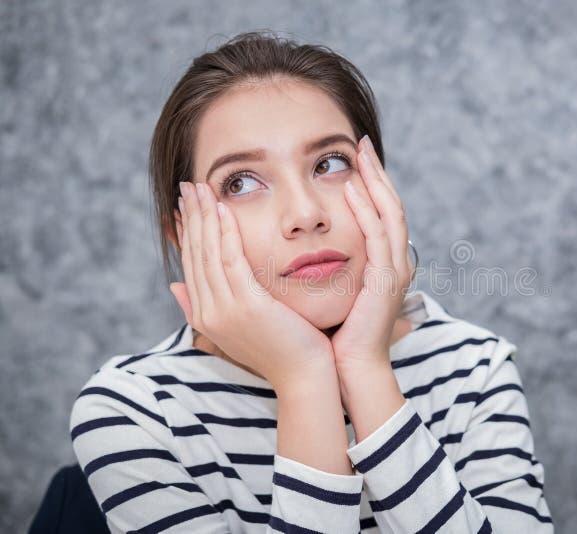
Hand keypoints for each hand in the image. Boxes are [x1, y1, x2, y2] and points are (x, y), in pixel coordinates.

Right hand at [169, 180, 335, 395]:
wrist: (306, 377)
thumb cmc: (283, 349)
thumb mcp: (239, 327)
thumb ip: (210, 305)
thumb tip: (176, 287)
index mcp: (204, 317)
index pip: (190, 265)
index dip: (187, 232)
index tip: (187, 206)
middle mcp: (207, 313)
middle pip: (194, 254)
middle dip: (190, 217)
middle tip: (188, 185)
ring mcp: (224, 311)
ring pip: (207, 252)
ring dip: (203, 216)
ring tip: (200, 187)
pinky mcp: (246, 306)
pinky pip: (230, 259)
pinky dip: (225, 232)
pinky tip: (223, 209)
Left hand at [330, 135, 414, 377]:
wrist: (347, 369)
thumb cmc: (335, 334)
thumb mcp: (332, 290)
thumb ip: (325, 265)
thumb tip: (299, 249)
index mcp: (383, 263)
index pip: (380, 213)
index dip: (370, 183)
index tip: (351, 158)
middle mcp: (394, 262)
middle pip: (390, 205)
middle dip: (376, 173)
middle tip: (360, 143)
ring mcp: (394, 270)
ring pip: (390, 213)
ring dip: (375, 181)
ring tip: (360, 154)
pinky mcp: (385, 280)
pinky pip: (379, 236)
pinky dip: (367, 211)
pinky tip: (352, 190)